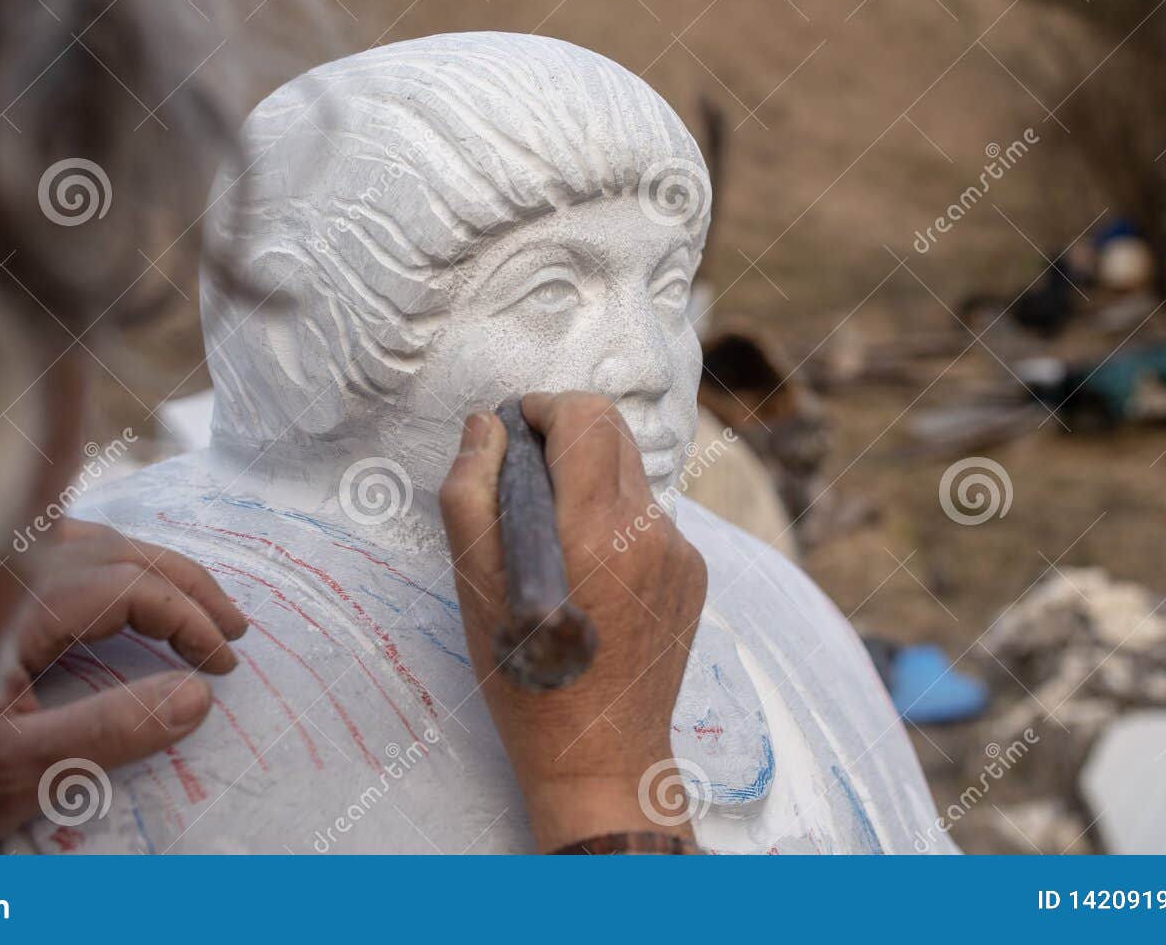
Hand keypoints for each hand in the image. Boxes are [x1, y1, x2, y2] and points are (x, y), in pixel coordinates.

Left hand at [0, 522, 246, 850]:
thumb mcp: (12, 771)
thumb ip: (108, 731)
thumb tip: (196, 695)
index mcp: (16, 606)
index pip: (130, 585)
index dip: (188, 618)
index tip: (223, 664)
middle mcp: (2, 574)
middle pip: (118, 550)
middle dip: (186, 584)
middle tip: (235, 626)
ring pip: (88, 542)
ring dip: (151, 568)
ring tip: (194, 604)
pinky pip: (55, 552)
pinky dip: (108, 564)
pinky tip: (119, 588)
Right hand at [440, 392, 706, 851]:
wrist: (600, 756)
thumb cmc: (525, 677)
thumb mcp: (474, 585)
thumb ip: (471, 491)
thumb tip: (486, 427)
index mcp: (595, 524)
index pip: (586, 415)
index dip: (544, 409)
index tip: (514, 436)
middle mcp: (649, 529)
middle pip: (613, 435)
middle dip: (567, 438)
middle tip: (527, 480)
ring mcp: (679, 552)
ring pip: (630, 480)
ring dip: (590, 487)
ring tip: (557, 547)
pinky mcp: (693, 576)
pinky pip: (651, 522)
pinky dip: (617, 527)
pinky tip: (592, 581)